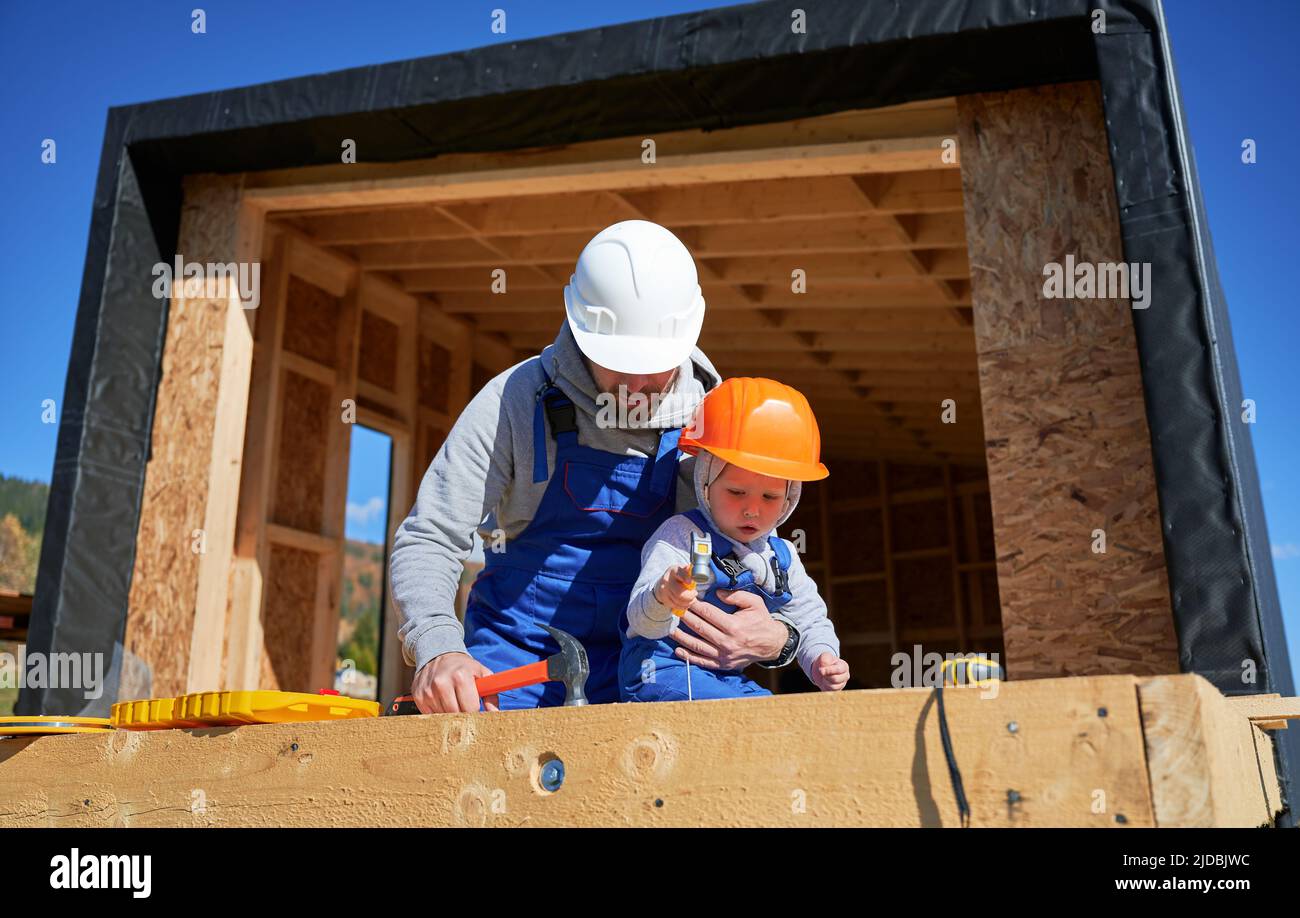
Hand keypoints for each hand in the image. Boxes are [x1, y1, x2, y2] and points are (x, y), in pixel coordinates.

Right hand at [411, 651, 499, 712]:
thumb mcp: (482, 674)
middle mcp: (442, 683)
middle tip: (464, 704)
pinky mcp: (418, 696)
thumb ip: (491, 695)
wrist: (439, 655)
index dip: (475, 711)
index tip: (475, 708)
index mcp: (461, 676)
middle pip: (456, 715)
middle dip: (463, 714)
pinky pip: (431, 715)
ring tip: (452, 699)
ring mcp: (428, 690)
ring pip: (443, 716)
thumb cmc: (463, 667)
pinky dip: (437, 711)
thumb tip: (494, 713)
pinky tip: (441, 700)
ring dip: (449, 713)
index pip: (470, 709)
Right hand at [655, 562, 696, 610]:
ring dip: (689, 602)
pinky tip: (687, 603)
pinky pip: (676, 606)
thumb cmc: (678, 576)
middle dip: (690, 596)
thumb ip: (688, 570)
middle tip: (695, 594)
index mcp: (673, 570)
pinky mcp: (664, 599)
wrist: (664, 583)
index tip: (690, 582)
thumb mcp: (683, 570)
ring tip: (692, 599)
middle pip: (679, 593)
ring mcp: (664, 590)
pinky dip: (684, 606)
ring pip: (679, 601)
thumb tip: (690, 568)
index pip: (679, 573)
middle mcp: (667, 580)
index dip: (685, 578)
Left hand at [670, 589, 787, 670]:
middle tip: (674, 610)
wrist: (771, 645)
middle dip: (685, 618)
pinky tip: (678, 650)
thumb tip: (717, 593)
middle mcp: (727, 642)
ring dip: (682, 638)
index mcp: (734, 626)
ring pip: (697, 646)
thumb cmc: (761, 621)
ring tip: (670, 629)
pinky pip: (703, 662)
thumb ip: (736, 596)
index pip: (709, 613)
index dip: (695, 605)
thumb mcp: (754, 603)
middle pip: (700, 628)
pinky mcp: (723, 665)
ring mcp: (724, 655)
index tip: (686, 598)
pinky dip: (689, 657)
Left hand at [811, 653, 849, 691]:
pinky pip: (830, 691)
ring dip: (825, 681)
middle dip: (826, 676)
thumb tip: (823, 669)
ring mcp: (842, 684)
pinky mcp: (836, 690)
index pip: (839, 670)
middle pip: (836, 679)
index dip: (828, 670)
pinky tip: (824, 681)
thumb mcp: (825, 656)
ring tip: (824, 676)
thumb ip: (825, 659)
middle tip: (821, 672)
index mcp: (844, 666)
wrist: (822, 669)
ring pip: (833, 687)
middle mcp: (845, 676)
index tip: (820, 669)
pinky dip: (825, 686)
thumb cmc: (826, 661)